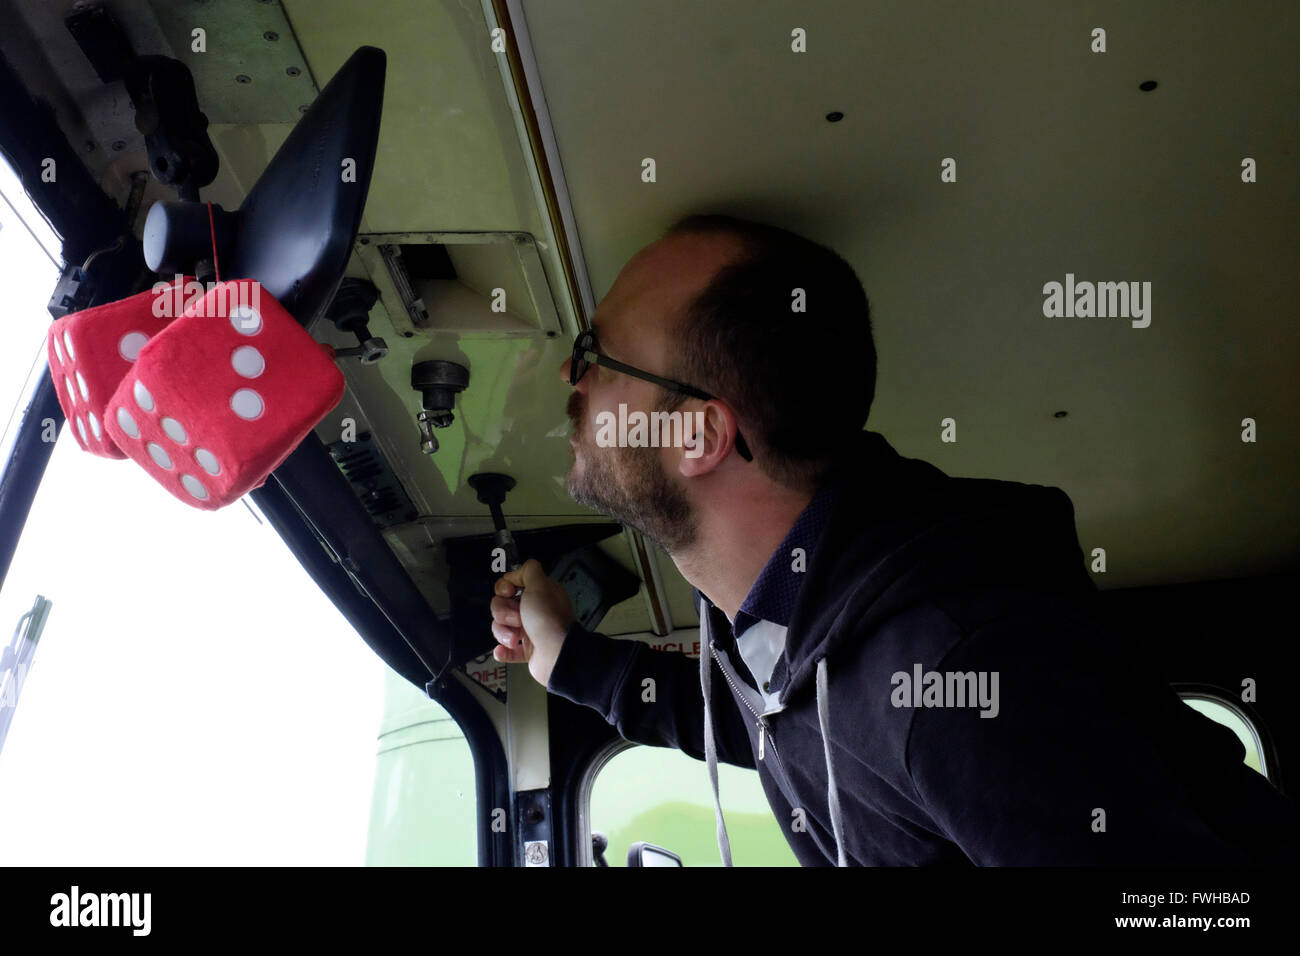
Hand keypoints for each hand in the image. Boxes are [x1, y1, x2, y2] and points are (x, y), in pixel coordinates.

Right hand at [490, 558, 574, 686]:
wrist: (555, 653)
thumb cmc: (547, 618)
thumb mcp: (540, 584)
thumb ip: (529, 570)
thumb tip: (518, 572)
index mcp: (539, 594)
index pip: (509, 585)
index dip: (504, 588)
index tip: (509, 593)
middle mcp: (533, 611)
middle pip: (501, 605)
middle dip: (503, 613)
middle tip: (518, 619)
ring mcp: (529, 631)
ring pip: (501, 627)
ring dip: (503, 632)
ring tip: (515, 638)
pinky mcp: (526, 651)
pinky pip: (506, 650)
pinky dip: (503, 651)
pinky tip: (503, 650)